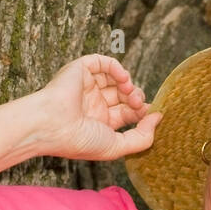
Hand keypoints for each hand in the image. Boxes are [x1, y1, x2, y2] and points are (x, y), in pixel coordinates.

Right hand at [31, 54, 162, 160]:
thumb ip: (142, 138)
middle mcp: (93, 104)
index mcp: (99, 123)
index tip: (152, 113)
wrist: (52, 125)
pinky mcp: (80, 70)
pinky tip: (123, 78)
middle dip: (136, 98)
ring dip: (128, 84)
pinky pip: (102, 62)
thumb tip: (159, 118)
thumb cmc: (80, 140)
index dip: (142, 111)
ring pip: (115, 79)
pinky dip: (116, 67)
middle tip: (138, 103)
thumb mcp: (117, 147)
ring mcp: (86, 86)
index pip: (127, 112)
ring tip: (130, 92)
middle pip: (124, 96)